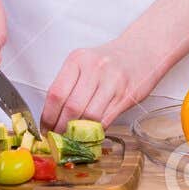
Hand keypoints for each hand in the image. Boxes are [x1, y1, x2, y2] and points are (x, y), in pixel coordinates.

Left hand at [41, 36, 163, 130]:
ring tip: (73, 139)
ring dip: (79, 133)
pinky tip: (90, 134)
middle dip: (61, 129)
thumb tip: (53, 116)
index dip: (48, 116)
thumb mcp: (85, 62)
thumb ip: (70, 84)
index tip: (46, 129)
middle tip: (58, 138)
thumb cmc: (109, 60)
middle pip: (72, 108)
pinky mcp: (127, 95)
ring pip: (89, 117)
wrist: (142, 50)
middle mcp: (94, 68)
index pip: (56, 93)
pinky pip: (107, 120)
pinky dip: (96, 131)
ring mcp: (112, 82)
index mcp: (78, 59)